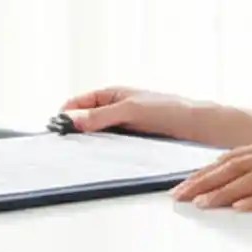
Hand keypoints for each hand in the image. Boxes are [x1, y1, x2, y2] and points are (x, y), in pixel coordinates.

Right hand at [60, 87, 199, 139]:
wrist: (195, 126)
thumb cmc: (167, 110)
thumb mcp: (129, 110)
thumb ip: (100, 116)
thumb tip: (72, 120)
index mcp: (110, 93)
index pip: (77, 102)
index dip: (65, 114)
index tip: (56, 129)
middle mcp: (114, 107)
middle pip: (84, 118)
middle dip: (74, 129)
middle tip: (65, 145)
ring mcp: (122, 124)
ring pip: (95, 133)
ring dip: (88, 141)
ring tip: (80, 153)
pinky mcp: (131, 139)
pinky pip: (109, 144)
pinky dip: (101, 149)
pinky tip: (99, 158)